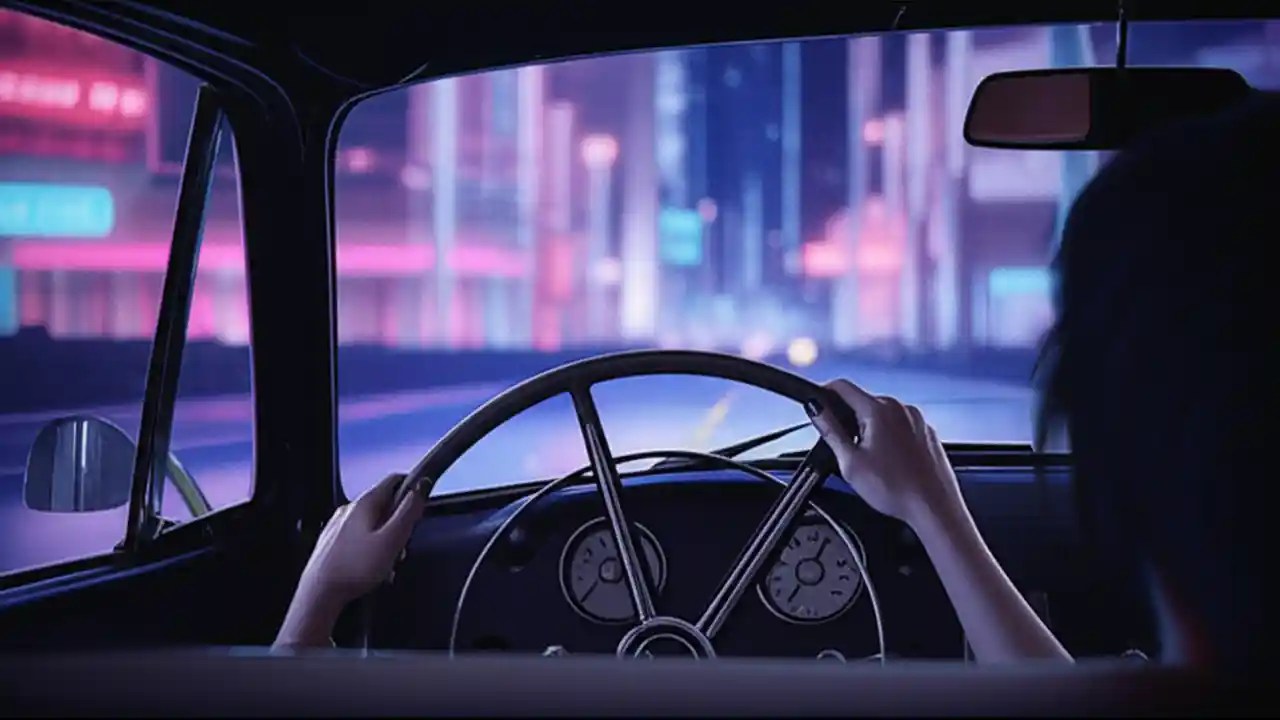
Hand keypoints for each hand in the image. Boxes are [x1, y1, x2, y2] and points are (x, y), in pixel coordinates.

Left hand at [274, 473, 426, 648]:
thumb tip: (421, 487)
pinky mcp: (331, 543)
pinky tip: (371, 568)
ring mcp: (337, 526)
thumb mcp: (392, 540)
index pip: (394, 481)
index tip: (421, 504)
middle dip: (399, 523)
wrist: (319, 594)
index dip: (412, 488)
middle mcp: (348, 510)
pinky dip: (370, 549)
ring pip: (371, 523)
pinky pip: (359, 538)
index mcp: (364, 504)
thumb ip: (408, 512)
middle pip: (383, 505)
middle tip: (403, 545)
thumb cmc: (354, 569)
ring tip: (387, 563)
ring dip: (385, 539)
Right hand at [805, 379, 962, 528]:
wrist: (934, 508)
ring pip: (882, 414)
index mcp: (879, 410)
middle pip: (863, 402)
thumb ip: (830, 430)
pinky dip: (889, 436)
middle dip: (848, 418)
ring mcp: (917, 419)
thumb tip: (815, 408)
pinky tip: (889, 462)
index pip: (843, 386)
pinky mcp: (927, 432)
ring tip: (871, 461)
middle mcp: (900, 408)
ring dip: (869, 429)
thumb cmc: (895, 489)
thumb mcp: (850, 462)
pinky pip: (900, 425)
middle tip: (843, 447)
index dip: (824, 391)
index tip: (816, 402)